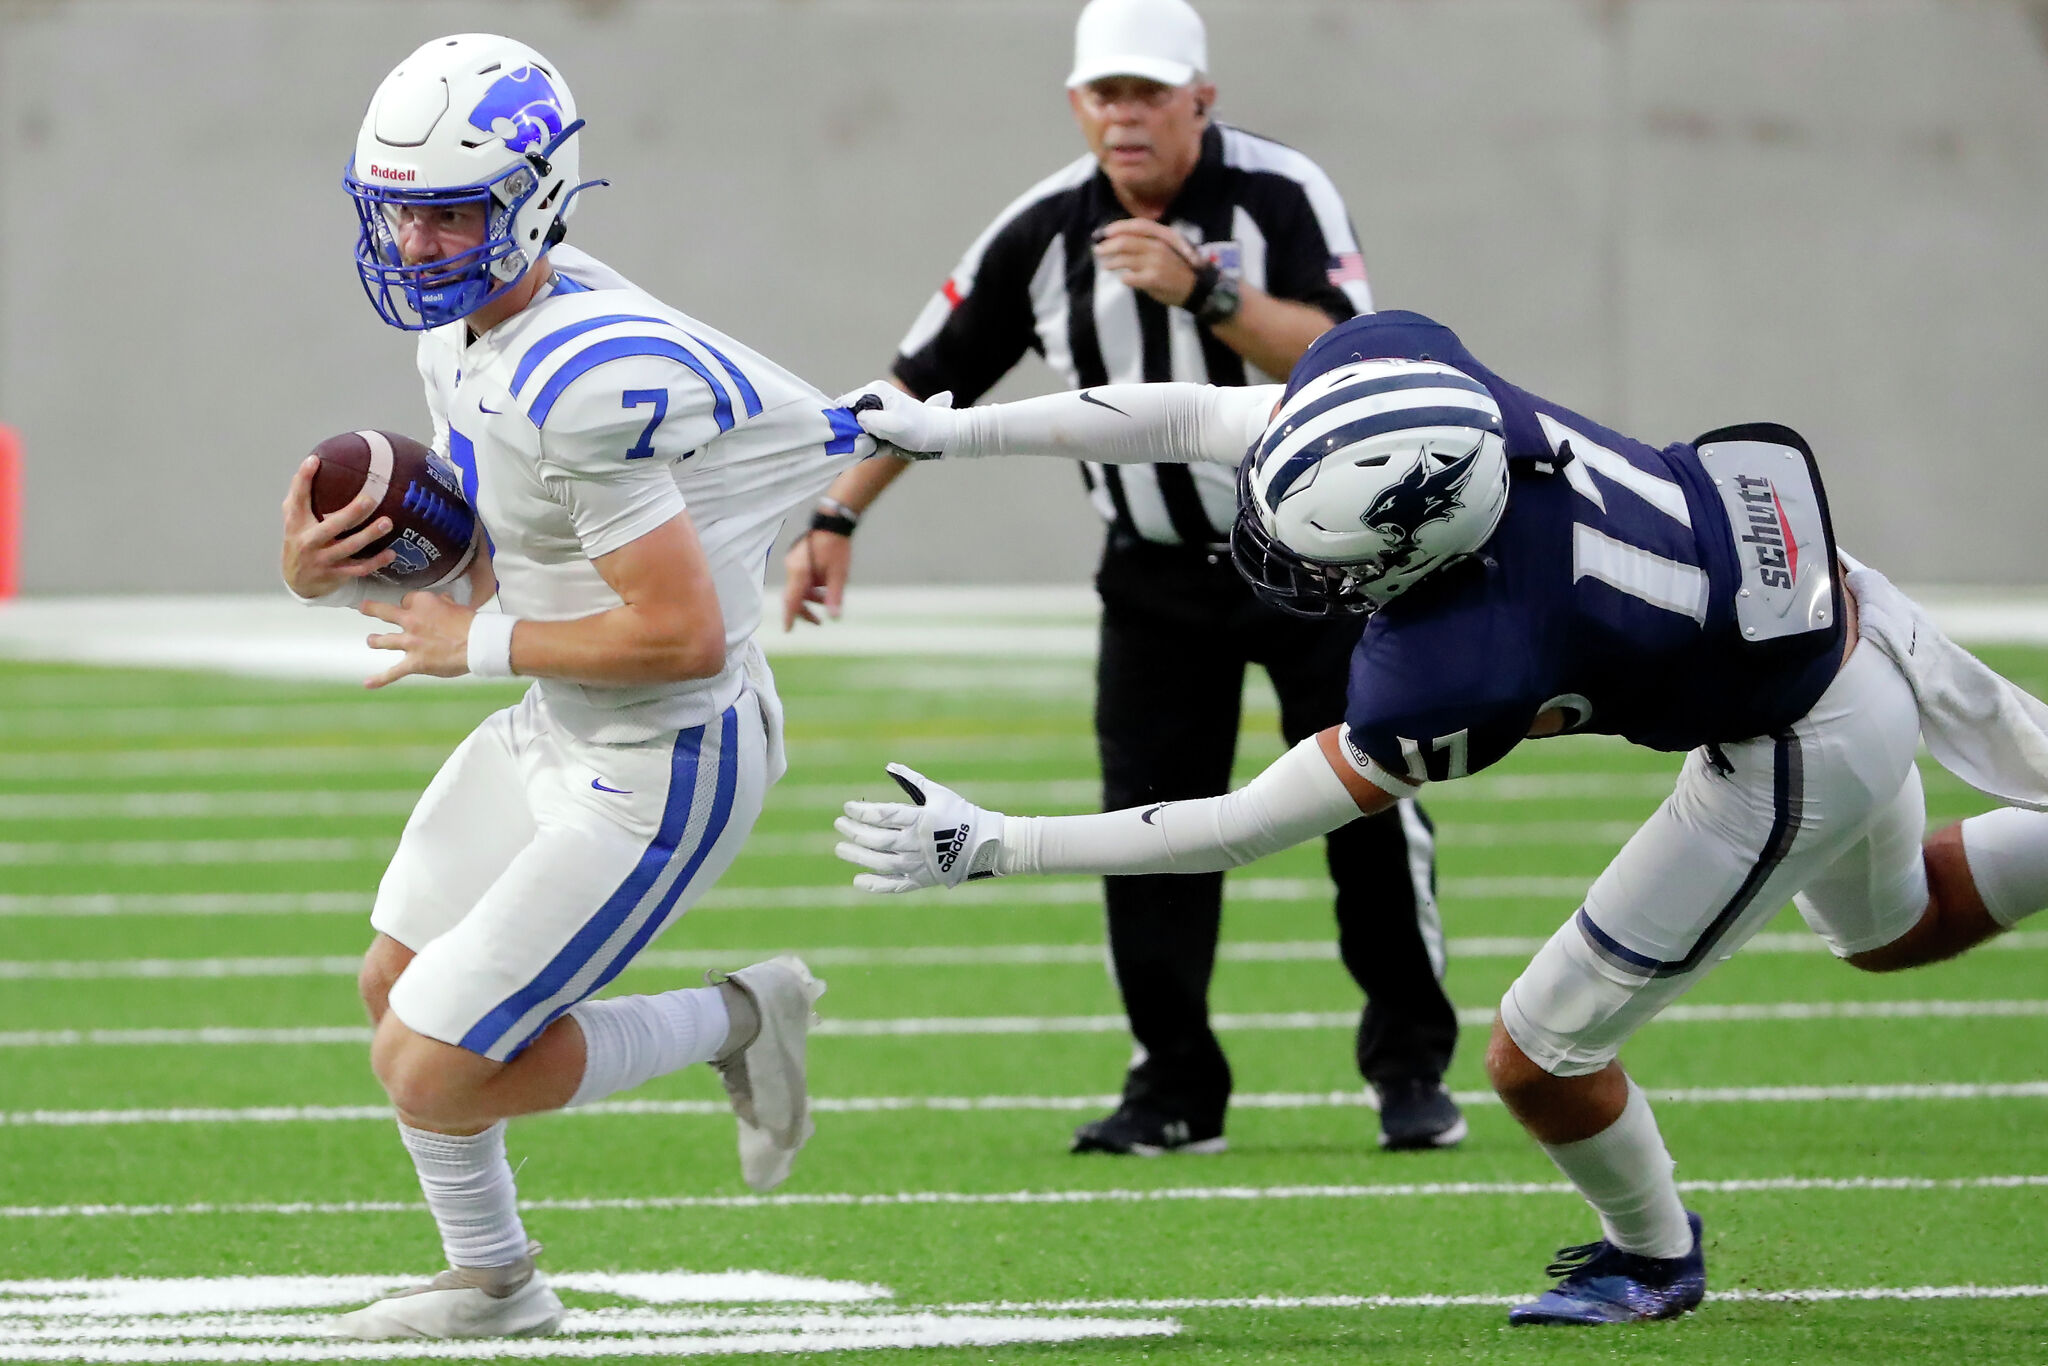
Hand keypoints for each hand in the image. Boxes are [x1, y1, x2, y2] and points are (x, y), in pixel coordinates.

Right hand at [281, 455, 395, 597]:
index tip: (315, 461)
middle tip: (369, 500)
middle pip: (330, 527)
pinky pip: (359, 569)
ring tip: (387, 523)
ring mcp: (322, 560)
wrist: (297, 580)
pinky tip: (392, 553)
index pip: (298, 499)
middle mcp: (308, 541)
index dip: (303, 480)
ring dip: (369, 535)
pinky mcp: (335, 574)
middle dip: (350, 514)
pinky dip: (376, 562)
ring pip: (349, 547)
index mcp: (296, 523)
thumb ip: (301, 495)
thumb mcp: (294, 519)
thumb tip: (314, 460)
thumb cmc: (300, 540)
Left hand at [359, 592, 475, 688]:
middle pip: (385, 612)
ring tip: (371, 640)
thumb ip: (445, 604)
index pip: (407, 600)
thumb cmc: (471, 624)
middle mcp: (411, 620)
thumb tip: (443, 601)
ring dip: (375, 640)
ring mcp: (410, 642)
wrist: (477, 643)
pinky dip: (380, 679)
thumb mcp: (457, 606)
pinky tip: (368, 684)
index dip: (409, 604)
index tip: (412, 607)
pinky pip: (393, 672)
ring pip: (384, 640)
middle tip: (363, 608)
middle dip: (372, 609)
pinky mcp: (414, 662)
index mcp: (423, 603)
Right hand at [781, 529, 851, 629]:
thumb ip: (834, 597)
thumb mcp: (839, 574)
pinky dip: (810, 586)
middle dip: (805, 610)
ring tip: (826, 601)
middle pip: (793, 596)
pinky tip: (823, 588)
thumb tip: (834, 617)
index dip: (789, 617)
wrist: (834, 521)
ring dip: (811, 597)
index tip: (787, 630)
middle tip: (818, 622)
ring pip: (798, 587)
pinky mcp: (798, 558)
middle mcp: (792, 568)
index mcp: (799, 573)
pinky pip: (801, 578)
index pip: (791, 600)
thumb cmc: (836, 546)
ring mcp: (794, 562)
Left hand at [835, 763, 1006, 891]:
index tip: (847, 808)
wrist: (987, 845)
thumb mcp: (939, 793)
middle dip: (855, 832)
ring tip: (840, 848)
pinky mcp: (923, 879)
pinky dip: (876, 885)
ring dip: (858, 856)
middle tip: (839, 824)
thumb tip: (889, 765)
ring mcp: (919, 864)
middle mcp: (917, 843)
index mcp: (921, 819)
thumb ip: (913, 780)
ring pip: (881, 862)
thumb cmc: (962, 814)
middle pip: (878, 839)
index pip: (884, 815)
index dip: (862, 812)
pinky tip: (857, 881)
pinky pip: (896, 885)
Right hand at [839, 383, 955, 459]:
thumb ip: (870, 420)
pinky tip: (884, 444)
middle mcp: (874, 393)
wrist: (939, 433)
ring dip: (866, 437)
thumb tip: (855, 419)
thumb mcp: (892, 426)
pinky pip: (869, 428)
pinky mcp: (882, 415)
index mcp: (875, 390)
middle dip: (857, 430)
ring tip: (882, 443)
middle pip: (851, 414)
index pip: (846, 403)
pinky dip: (873, 438)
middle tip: (873, 442)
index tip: (855, 436)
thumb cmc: (918, 429)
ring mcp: (878, 404)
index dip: (845, 421)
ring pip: (859, 423)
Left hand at [1092, 219, 1202, 306]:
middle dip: (1107, 246)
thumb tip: (1120, 241)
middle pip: (1125, 242)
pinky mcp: (1153, 279)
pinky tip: (1123, 279)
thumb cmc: (1178, 268)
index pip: (1136, 226)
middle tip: (1098, 251)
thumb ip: (1147, 244)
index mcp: (1162, 236)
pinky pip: (1130, 277)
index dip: (1118, 227)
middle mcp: (1158, 246)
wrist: (1196, 288)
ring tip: (1105, 265)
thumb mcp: (1165, 249)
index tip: (1104, 233)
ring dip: (1111, 262)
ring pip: (1125, 259)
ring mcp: (1156, 262)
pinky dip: (1124, 278)